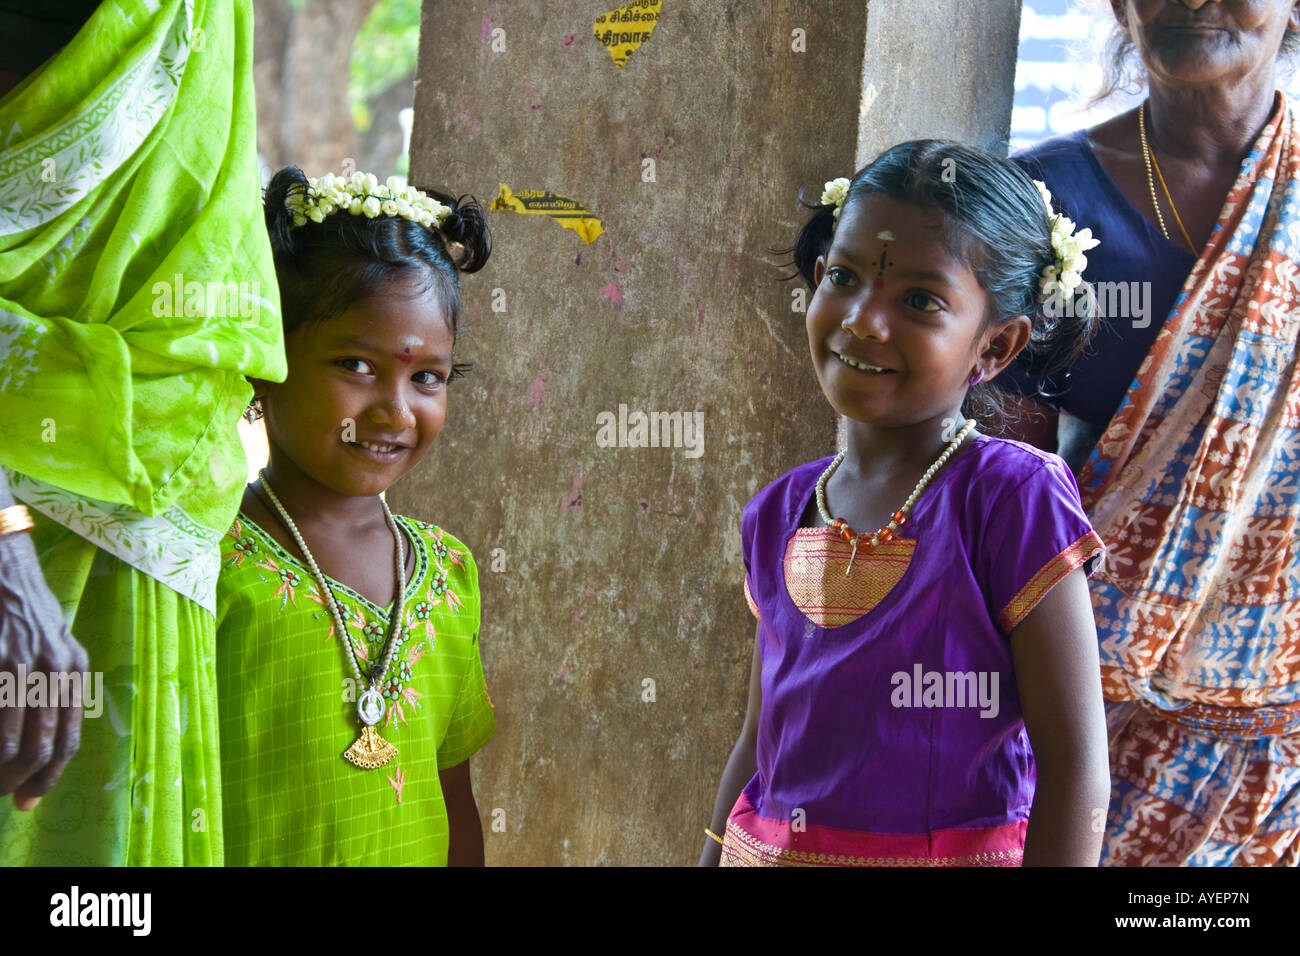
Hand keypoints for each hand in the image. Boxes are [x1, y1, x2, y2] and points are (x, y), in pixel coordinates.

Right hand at [0, 524, 88, 809]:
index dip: (52, 775)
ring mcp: (30, 667)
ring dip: (6, 770)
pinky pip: (2, 719)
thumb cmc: (24, 611)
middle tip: (10, 799)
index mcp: (75, 669)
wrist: (6, 571)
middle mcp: (59, 671)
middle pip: (49, 746)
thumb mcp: (53, 644)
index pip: (69, 738)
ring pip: (23, 740)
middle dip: (28, 781)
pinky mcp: (2, 662)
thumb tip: (43, 734)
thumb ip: (55, 682)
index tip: (32, 799)